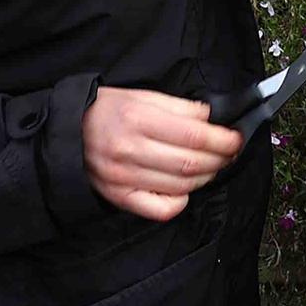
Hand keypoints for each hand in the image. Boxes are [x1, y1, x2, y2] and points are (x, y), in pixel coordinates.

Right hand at [82, 87, 242, 221]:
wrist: (69, 132)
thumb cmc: (108, 111)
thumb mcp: (141, 95)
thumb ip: (179, 107)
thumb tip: (211, 118)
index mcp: (138, 119)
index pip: (194, 134)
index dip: (223, 139)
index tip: (236, 138)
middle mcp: (130, 150)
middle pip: (191, 162)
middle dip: (221, 158)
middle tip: (231, 153)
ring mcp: (124, 177)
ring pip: (181, 185)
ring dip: (207, 177)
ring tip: (214, 167)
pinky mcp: (120, 197)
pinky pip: (160, 210)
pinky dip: (181, 202)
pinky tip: (186, 189)